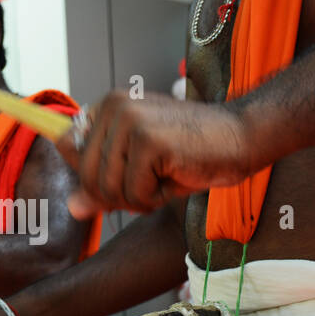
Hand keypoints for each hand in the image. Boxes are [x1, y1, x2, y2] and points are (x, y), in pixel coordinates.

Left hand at [57, 92, 257, 217]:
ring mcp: (129, 121)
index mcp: (108, 107)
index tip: (131, 177)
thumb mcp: (141, 169)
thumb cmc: (196, 153)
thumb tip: (73, 208)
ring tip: (167, 179)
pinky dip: (158, 199)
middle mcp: (113, 107)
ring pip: (110, 190)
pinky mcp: (148, 140)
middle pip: (88, 178)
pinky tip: (178, 178)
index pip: (72, 154)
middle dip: (121, 196)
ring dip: (141, 199)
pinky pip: (136, 194)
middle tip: (153, 185)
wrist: (242, 139)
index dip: (98, 181)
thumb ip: (103, 183)